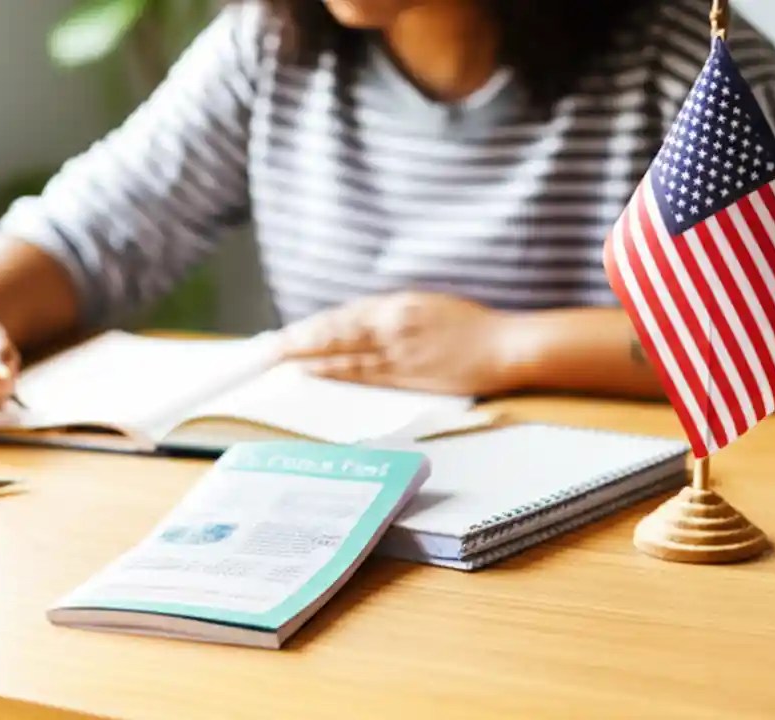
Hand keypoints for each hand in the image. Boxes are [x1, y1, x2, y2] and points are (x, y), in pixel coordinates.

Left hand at [277, 292, 522, 395]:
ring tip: (277, 357)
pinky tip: (309, 369)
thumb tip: (369, 327)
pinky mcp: (406, 370)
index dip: (315, 325)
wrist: (507, 346)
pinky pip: (359, 369)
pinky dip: (331, 368)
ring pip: (340, 346)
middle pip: (334, 328)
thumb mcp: (432, 310)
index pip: (345, 315)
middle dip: (298, 337)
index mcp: (399, 304)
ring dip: (305, 352)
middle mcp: (392, 321)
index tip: (291, 332)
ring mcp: (397, 346)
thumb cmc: (476, 329)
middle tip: (268, 346)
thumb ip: (398, 318)